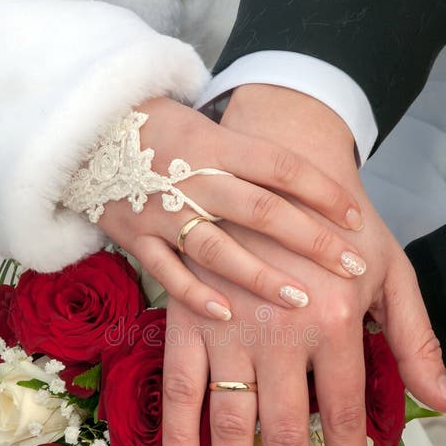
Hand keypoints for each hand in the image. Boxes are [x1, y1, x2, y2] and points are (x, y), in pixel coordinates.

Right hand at [97, 96, 365, 320]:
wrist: (87, 130)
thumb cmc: (163, 133)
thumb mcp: (209, 131)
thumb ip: (252, 161)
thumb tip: (312, 189)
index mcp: (216, 145)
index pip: (282, 167)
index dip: (323, 191)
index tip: (357, 218)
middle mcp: (193, 178)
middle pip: (262, 210)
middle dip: (311, 240)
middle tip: (352, 265)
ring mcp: (162, 211)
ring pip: (219, 249)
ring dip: (261, 276)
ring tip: (301, 300)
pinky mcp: (135, 238)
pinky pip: (169, 273)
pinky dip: (197, 295)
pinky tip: (228, 315)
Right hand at [161, 86, 445, 445]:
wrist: (273, 160)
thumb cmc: (339, 221)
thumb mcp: (389, 270)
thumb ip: (414, 339)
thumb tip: (442, 402)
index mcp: (334, 321)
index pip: (347, 412)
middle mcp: (279, 331)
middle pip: (287, 430)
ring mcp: (227, 326)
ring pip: (231, 420)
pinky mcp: (187, 318)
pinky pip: (178, 386)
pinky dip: (177, 432)